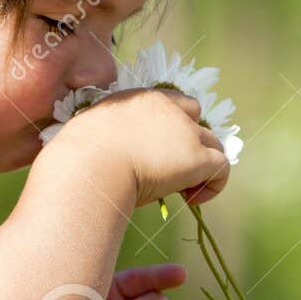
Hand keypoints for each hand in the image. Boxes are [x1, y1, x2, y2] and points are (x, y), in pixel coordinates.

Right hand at [59, 88, 229, 207]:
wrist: (87, 166)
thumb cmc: (77, 158)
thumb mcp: (93, 134)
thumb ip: (111, 136)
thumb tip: (111, 157)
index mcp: (140, 99)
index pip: (172, 102)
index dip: (172, 127)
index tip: (157, 151)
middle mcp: (168, 108)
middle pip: (196, 119)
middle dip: (190, 143)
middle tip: (171, 171)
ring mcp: (185, 132)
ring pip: (213, 144)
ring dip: (202, 166)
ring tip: (183, 192)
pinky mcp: (196, 157)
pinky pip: (222, 168)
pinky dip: (214, 185)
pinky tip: (192, 200)